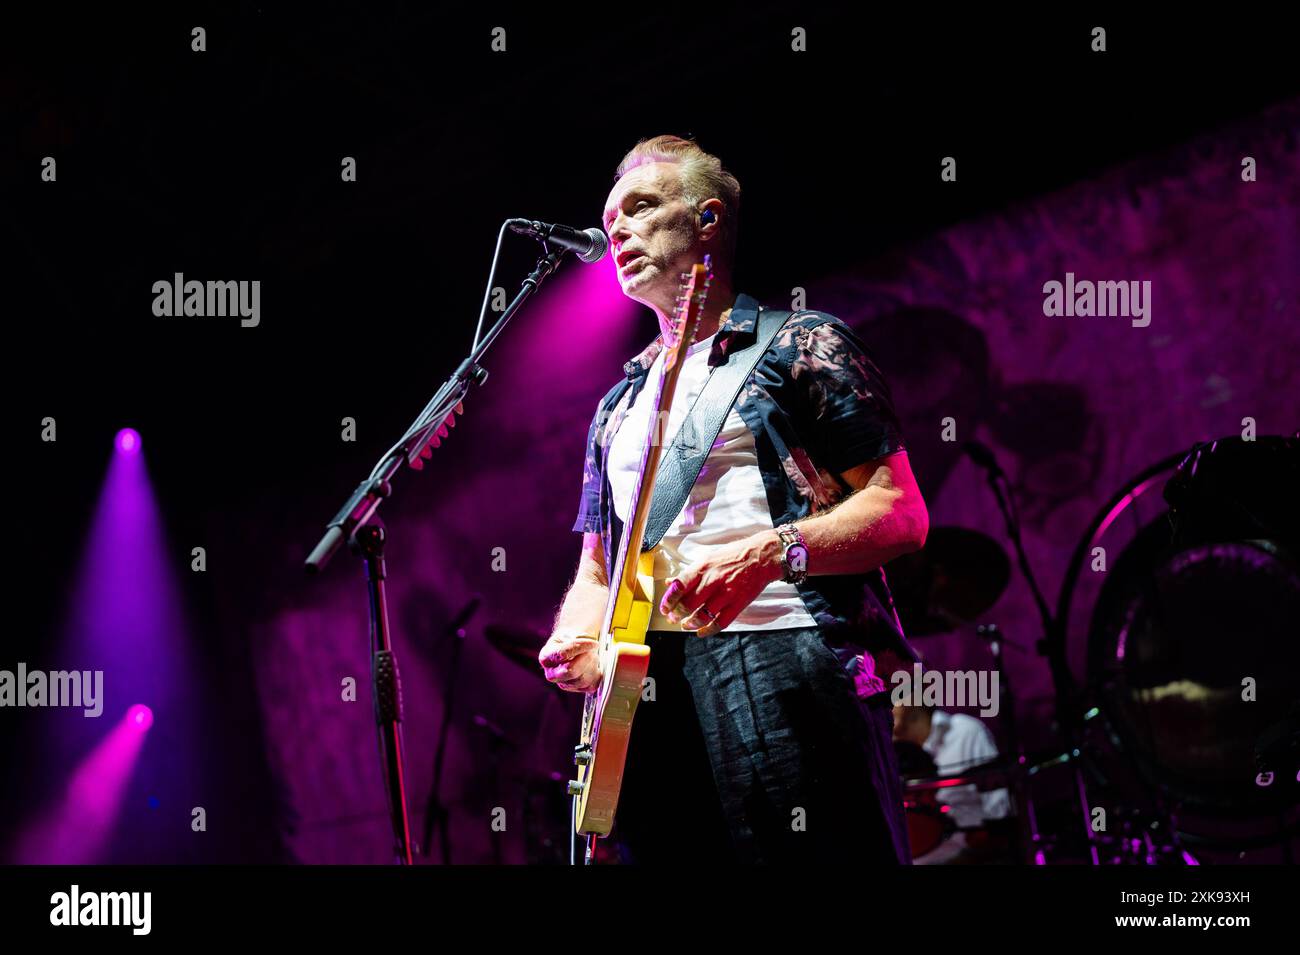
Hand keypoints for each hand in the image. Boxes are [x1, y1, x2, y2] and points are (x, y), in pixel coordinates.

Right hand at [538, 631, 601, 691]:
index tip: (593, 643)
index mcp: (546, 658)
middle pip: (570, 671)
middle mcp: (552, 674)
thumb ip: (576, 638)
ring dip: (592, 665)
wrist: (573, 646)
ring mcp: (564, 684)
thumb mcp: (569, 632)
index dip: (580, 647)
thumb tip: (588, 643)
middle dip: (586, 658)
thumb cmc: (570, 639)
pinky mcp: (578, 689)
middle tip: (594, 648)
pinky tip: (595, 664)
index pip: (562, 654)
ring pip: (583, 679)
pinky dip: (597, 674)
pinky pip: (591, 685)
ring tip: (593, 654)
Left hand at [659, 531, 782, 636]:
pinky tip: (701, 632)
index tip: (664, 608)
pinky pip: (720, 623)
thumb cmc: (733, 555)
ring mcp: (727, 594)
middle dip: (677, 614)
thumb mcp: (708, 558)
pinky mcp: (738, 604)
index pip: (680, 586)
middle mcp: (713, 580)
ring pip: (702, 616)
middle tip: (672, 618)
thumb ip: (689, 573)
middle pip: (688, 604)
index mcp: (703, 567)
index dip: (669, 600)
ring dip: (690, 623)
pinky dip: (708, 630)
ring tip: (685, 625)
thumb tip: (670, 583)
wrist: (762, 556)